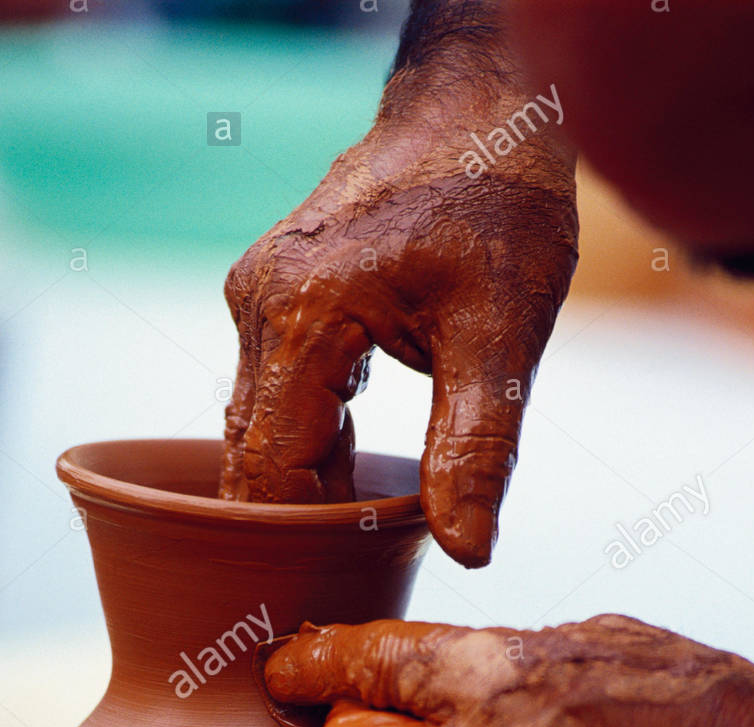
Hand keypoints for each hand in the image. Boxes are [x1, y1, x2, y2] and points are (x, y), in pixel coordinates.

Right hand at [221, 45, 576, 565]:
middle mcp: (258, 306)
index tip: (323, 594)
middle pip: (249, 457)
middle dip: (291, 524)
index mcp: (300, 316)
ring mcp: (258, 297)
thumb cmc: (498, 202)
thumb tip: (467, 551)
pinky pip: (273, 394)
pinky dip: (306, 442)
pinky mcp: (276, 294)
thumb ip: (477, 448)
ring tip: (351, 538)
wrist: (483, 105)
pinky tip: (350, 471)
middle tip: (338, 583)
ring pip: (257, 428)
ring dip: (300, 484)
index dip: (290, 543)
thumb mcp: (503, 332)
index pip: (267, 472)